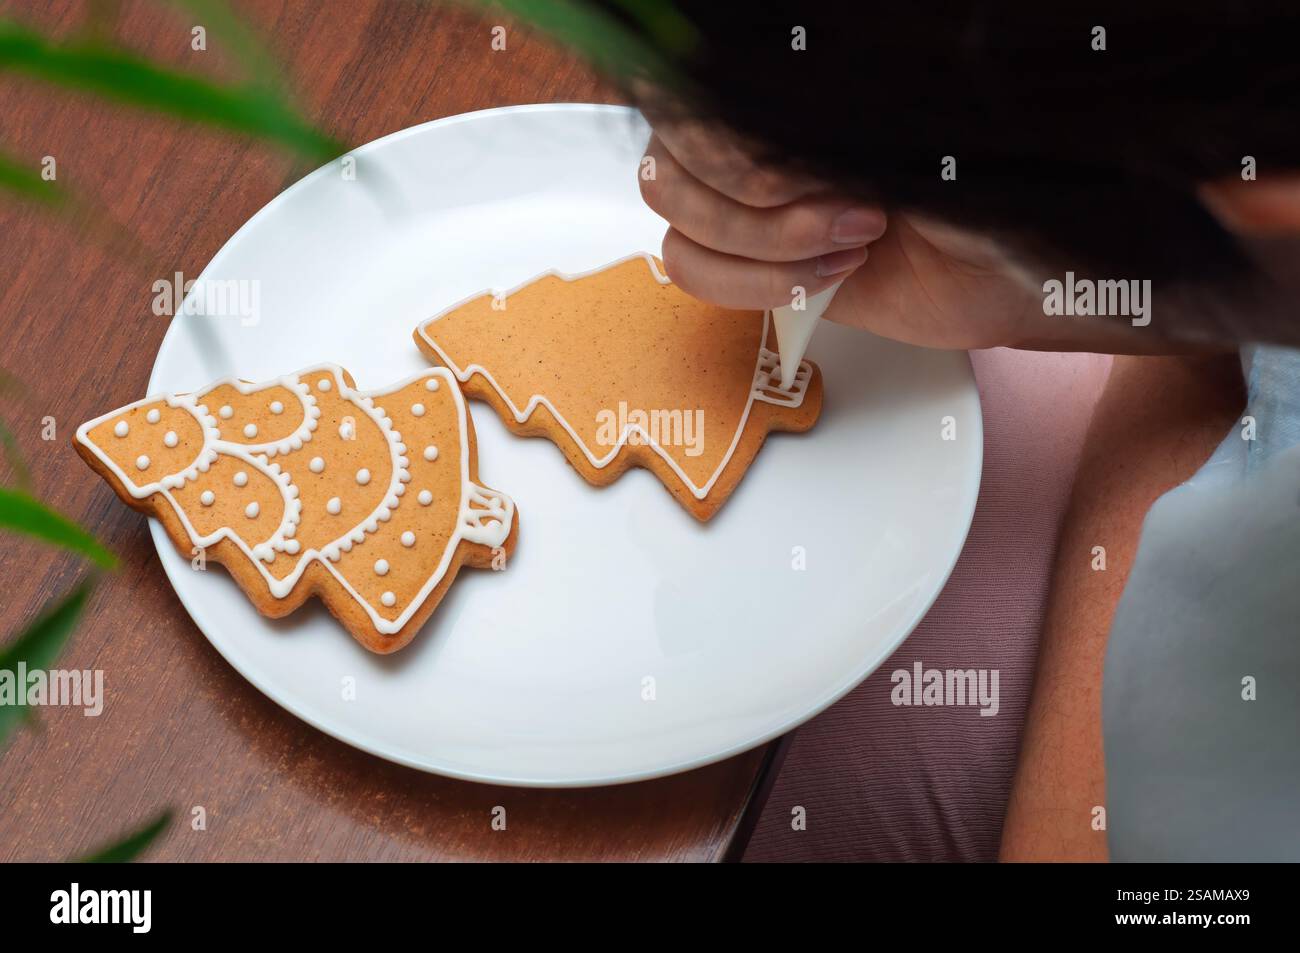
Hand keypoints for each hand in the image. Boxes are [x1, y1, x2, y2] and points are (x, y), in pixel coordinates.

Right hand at [638, 119, 1049, 350]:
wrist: (1007, 265)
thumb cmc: (970, 184)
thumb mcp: (901, 142)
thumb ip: (818, 132)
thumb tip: (756, 147)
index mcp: (779, 89)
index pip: (690, 100)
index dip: (731, 152)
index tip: (804, 176)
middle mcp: (746, 138)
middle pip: (669, 166)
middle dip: (760, 207)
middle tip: (853, 213)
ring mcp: (743, 203)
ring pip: (678, 226)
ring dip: (764, 249)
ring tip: (852, 244)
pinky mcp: (752, 265)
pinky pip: (694, 274)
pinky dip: (758, 285)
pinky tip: (832, 274)